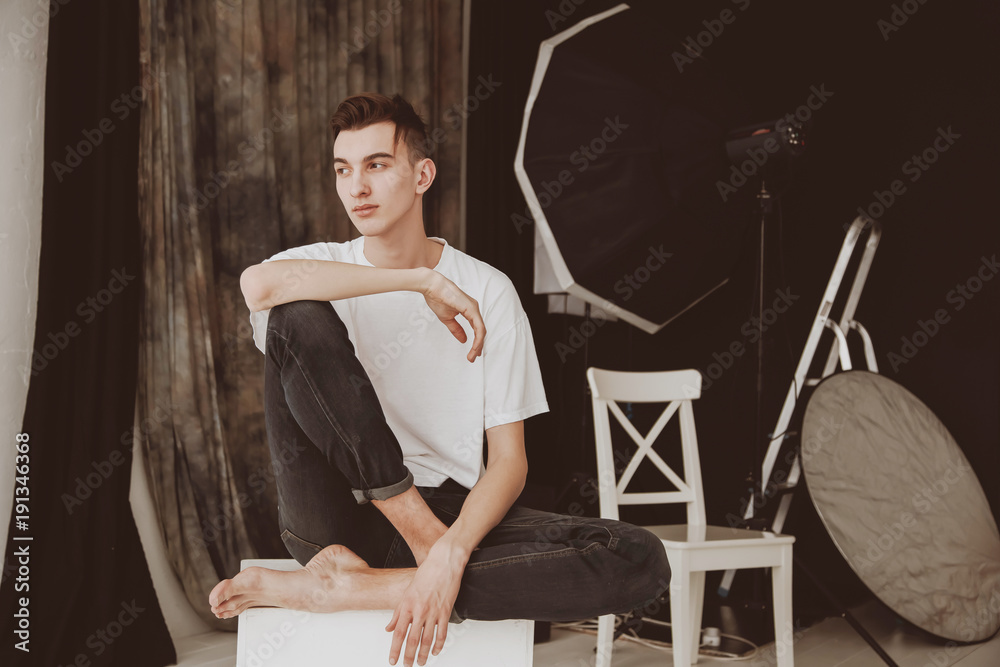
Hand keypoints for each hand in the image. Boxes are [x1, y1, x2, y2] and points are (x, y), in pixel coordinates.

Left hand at [386, 541, 468, 665]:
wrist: (444, 562)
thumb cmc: (427, 574)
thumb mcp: (407, 592)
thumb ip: (398, 612)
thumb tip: (389, 628)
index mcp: (407, 605)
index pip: (399, 633)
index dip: (395, 649)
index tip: (392, 660)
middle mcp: (419, 610)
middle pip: (412, 639)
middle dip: (408, 656)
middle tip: (406, 666)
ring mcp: (433, 611)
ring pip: (427, 639)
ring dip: (423, 654)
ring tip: (420, 663)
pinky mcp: (446, 610)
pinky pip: (442, 632)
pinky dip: (439, 644)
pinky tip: (435, 651)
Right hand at [420, 270, 485, 362]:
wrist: (431, 286)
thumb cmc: (438, 298)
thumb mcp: (447, 319)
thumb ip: (456, 329)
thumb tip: (464, 340)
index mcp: (469, 311)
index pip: (476, 329)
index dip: (476, 342)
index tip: (472, 354)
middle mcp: (474, 309)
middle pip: (481, 331)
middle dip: (478, 347)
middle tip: (473, 358)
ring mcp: (474, 308)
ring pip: (481, 331)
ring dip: (478, 345)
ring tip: (473, 356)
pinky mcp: (472, 309)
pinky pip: (479, 327)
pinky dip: (478, 338)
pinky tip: (475, 347)